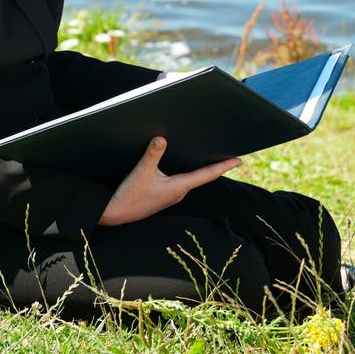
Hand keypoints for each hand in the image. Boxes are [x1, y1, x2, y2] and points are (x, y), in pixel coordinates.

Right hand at [98, 136, 241, 226]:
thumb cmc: (130, 196)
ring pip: (191, 181)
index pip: (206, 175)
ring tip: (208, 159)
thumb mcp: (141, 172)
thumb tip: (161, 139)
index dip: (223, 166)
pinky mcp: (162, 197)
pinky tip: (181, 169)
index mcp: (179, 187)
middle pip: (202, 178)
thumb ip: (152, 154)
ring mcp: (171, 196)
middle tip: (228, 156)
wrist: (116, 214)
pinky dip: (188, 174)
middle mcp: (179, 193)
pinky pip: (181, 183)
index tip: (239, 160)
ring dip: (201, 171)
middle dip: (215, 167)